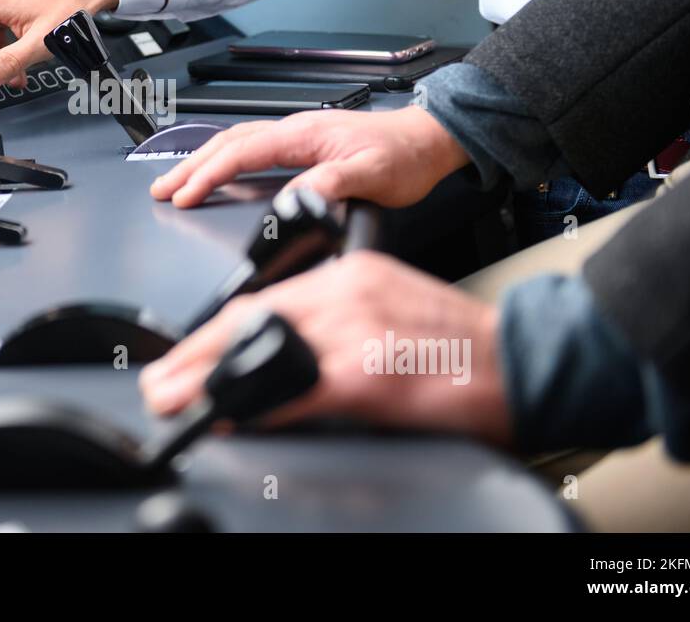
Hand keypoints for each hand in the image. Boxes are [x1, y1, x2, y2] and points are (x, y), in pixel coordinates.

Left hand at [139, 252, 511, 445]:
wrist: (527, 358)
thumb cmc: (466, 344)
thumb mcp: (392, 309)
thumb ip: (340, 321)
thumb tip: (288, 355)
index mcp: (353, 273)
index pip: (265, 297)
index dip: (216, 329)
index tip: (186, 350)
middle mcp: (347, 292)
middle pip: (250, 319)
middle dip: (195, 353)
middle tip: (161, 379)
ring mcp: (355, 331)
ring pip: (260, 349)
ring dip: (209, 379)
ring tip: (176, 399)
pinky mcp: (367, 373)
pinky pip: (294, 389)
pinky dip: (254, 405)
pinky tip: (229, 416)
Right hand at [150, 106, 468, 207]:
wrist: (429, 139)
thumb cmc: (404, 154)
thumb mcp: (373, 175)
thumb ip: (331, 184)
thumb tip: (291, 198)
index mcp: (304, 134)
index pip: (242, 153)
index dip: (208, 174)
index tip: (184, 195)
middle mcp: (295, 129)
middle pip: (227, 143)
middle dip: (189, 166)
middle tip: (161, 189)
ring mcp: (297, 135)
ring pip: (235, 143)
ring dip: (202, 162)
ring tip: (176, 182)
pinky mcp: (303, 145)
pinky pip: (250, 149)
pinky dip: (224, 160)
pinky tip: (217, 173)